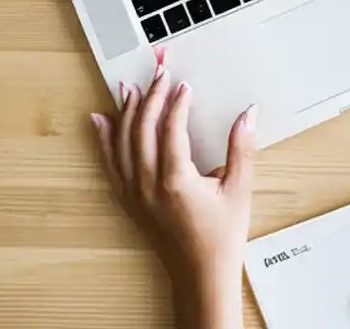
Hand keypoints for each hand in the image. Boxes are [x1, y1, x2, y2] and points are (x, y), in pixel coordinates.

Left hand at [89, 54, 256, 328]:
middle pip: (141, 129)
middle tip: (157, 74)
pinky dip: (105, 139)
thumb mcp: (239, 190)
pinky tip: (101, 121)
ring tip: (127, 88)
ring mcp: (134, 193)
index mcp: (176, 180)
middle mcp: (149, 184)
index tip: (184, 84)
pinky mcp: (129, 201)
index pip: (171, 128)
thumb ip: (242, 148)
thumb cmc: (222, 237)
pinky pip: (110, 164)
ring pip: (121, 143)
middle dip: (149, 98)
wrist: (200, 274)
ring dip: (124, 113)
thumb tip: (248, 113)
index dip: (177, 102)